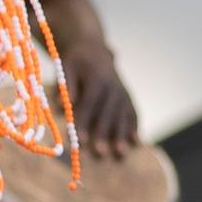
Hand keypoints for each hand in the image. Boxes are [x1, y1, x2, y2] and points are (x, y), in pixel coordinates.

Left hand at [63, 37, 140, 151]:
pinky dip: (135, 128)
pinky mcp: (128, 97)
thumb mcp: (66, 67)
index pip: (90, 104)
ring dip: (122, 135)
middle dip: (104, 134)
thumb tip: (64, 104)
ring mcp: (123, 92)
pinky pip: (133, 113)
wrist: (94, 48)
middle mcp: (114, 86)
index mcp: (97, 79)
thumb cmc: (75, 61)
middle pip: (109, 113)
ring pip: (123, 116)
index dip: (85, 122)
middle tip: (100, 152)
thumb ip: (67, 85)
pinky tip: (137, 143)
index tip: (81, 140)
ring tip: (121, 153)